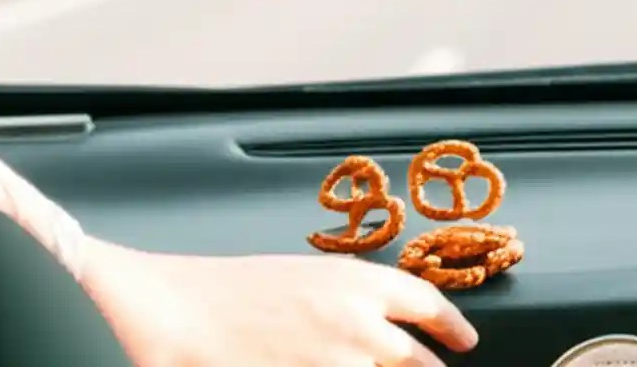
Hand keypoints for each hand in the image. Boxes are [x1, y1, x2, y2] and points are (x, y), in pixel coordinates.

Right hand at [79, 235, 476, 366]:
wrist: (171, 306)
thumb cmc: (232, 289)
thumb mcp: (308, 278)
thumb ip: (355, 301)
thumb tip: (385, 325)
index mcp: (360, 283)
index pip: (430, 306)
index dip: (453, 328)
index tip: (465, 342)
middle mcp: (360, 325)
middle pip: (418, 361)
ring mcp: (337, 363)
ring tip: (354, 363)